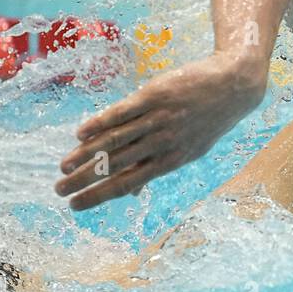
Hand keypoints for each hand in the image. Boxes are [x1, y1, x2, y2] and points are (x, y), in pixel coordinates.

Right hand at [55, 52, 265, 210]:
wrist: (234, 85)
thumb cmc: (208, 121)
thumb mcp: (190, 151)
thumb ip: (158, 168)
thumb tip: (133, 194)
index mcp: (171, 160)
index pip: (128, 183)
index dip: (100, 196)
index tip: (75, 206)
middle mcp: (163, 143)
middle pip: (116, 165)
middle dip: (84, 180)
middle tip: (58, 190)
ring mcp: (158, 118)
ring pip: (115, 140)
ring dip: (86, 155)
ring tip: (63, 166)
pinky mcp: (155, 95)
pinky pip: (123, 112)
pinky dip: (100, 123)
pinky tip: (80, 134)